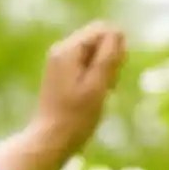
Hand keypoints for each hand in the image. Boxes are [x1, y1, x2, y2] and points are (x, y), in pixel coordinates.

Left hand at [0, 21, 126, 169]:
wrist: (50, 139)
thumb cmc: (76, 116)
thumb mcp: (97, 85)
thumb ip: (108, 56)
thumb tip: (117, 30)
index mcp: (67, 49)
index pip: (103, 29)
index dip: (116, 49)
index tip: (111, 74)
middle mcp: (61, 50)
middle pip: (99, 39)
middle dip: (111, 59)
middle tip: (106, 86)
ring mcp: (60, 61)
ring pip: (96, 53)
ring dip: (105, 70)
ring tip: (100, 93)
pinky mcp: (63, 74)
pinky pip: (88, 65)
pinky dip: (97, 78)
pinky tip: (94, 96)